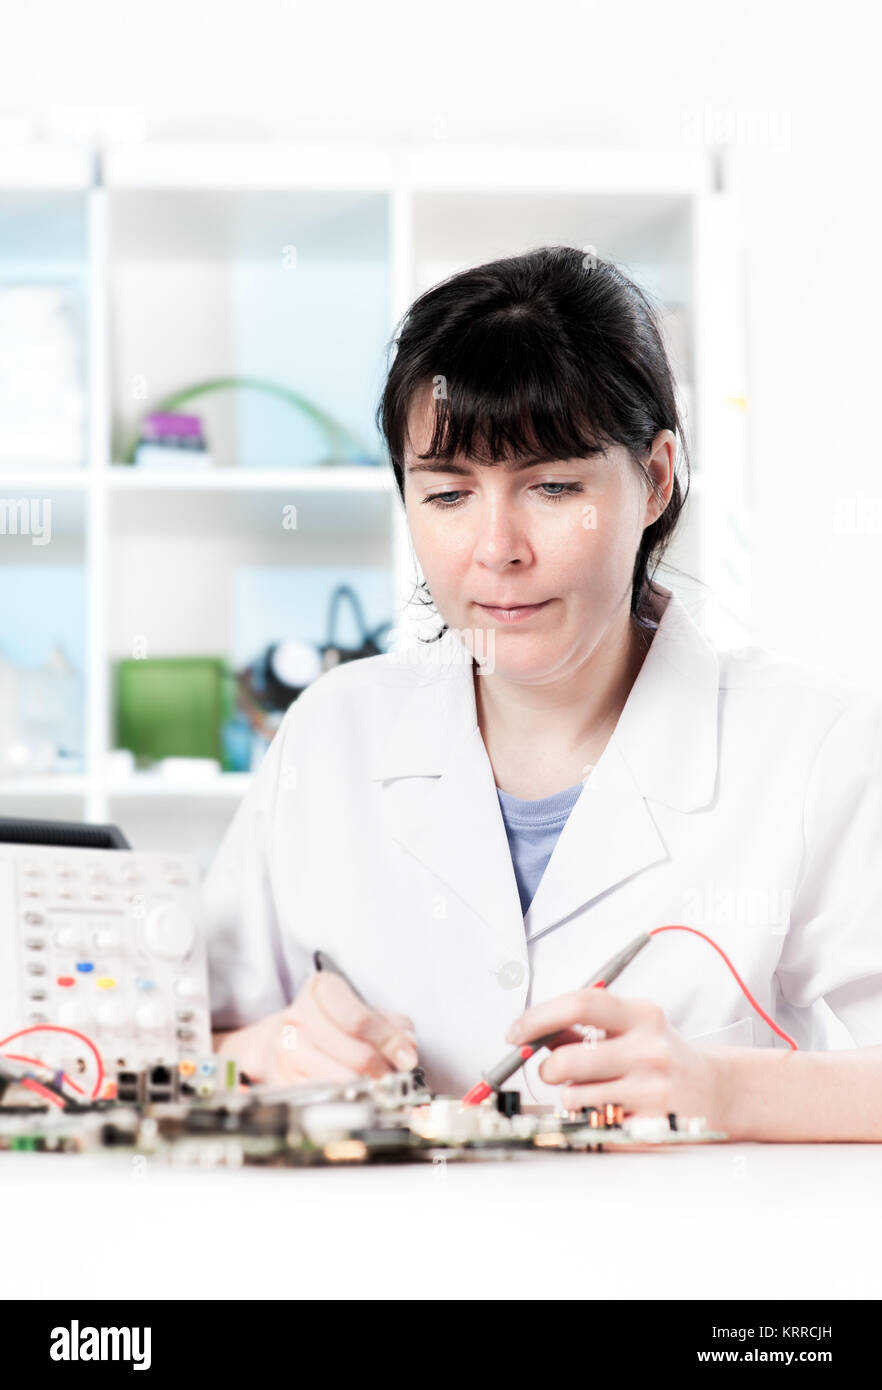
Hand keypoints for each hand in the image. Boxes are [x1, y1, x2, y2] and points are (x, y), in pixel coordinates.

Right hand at [218, 971, 418, 1085]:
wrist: (277, 1042)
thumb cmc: (328, 1025)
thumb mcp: (363, 1011)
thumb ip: (392, 1025)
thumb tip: (407, 1047)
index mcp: (321, 990)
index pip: (360, 1018)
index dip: (389, 1041)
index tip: (407, 1057)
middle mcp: (298, 1017)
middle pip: (355, 1053)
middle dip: (384, 1070)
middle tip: (396, 1077)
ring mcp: (286, 1050)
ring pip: (341, 1079)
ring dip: (368, 1088)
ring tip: (379, 1086)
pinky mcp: (281, 1080)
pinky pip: (323, 1097)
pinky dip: (346, 1101)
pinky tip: (355, 1095)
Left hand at [505, 988, 728, 1128]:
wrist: (717, 1091)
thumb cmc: (661, 1055)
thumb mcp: (632, 1027)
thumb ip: (582, 1027)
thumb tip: (530, 1034)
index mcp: (642, 1015)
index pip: (581, 1003)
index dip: (538, 1016)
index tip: (516, 1033)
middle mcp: (650, 1050)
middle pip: (568, 1059)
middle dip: (547, 1069)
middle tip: (551, 1071)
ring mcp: (653, 1091)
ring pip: (573, 1097)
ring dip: (569, 1097)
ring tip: (591, 1092)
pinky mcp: (651, 1128)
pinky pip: (593, 1126)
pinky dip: (590, 1120)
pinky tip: (610, 1111)